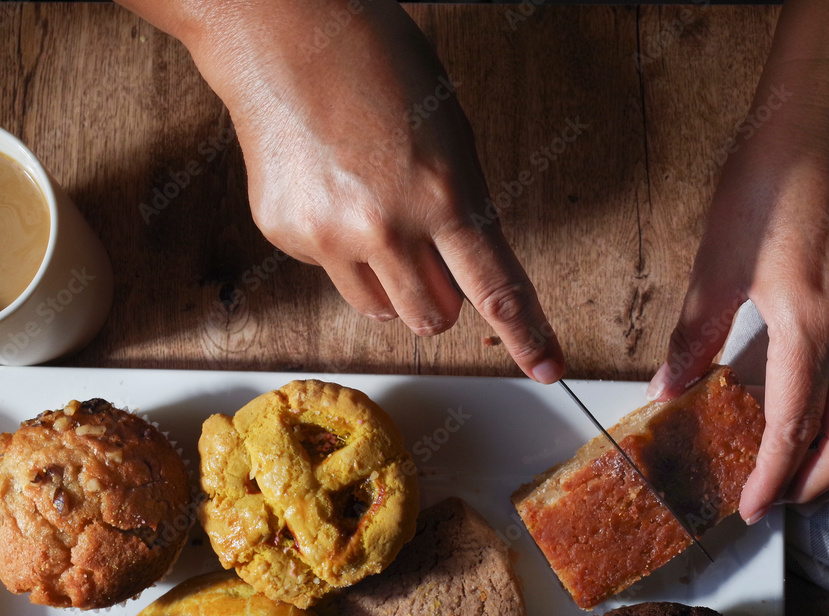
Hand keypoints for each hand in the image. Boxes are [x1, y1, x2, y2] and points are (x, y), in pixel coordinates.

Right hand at [181, 0, 563, 381]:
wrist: (283, 34)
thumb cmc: (376, 65)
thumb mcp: (449, 133)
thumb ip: (462, 208)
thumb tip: (462, 270)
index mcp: (443, 194)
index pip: (496, 288)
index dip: (526, 334)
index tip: (545, 367)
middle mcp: (386, 227)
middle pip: (431, 318)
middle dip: (439, 300)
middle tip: (427, 254)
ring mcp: (329, 236)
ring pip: (378, 309)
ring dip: (389, 281)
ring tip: (370, 214)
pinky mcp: (286, 235)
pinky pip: (329, 273)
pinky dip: (338, 248)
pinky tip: (328, 190)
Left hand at [646, 61, 828, 521]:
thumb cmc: (774, 178)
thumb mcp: (718, 258)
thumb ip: (695, 333)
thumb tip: (668, 387)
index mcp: (810, 323)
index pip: (795, 428)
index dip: (772, 477)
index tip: (751, 508)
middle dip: (819, 485)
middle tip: (781, 502)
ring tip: (820, 477)